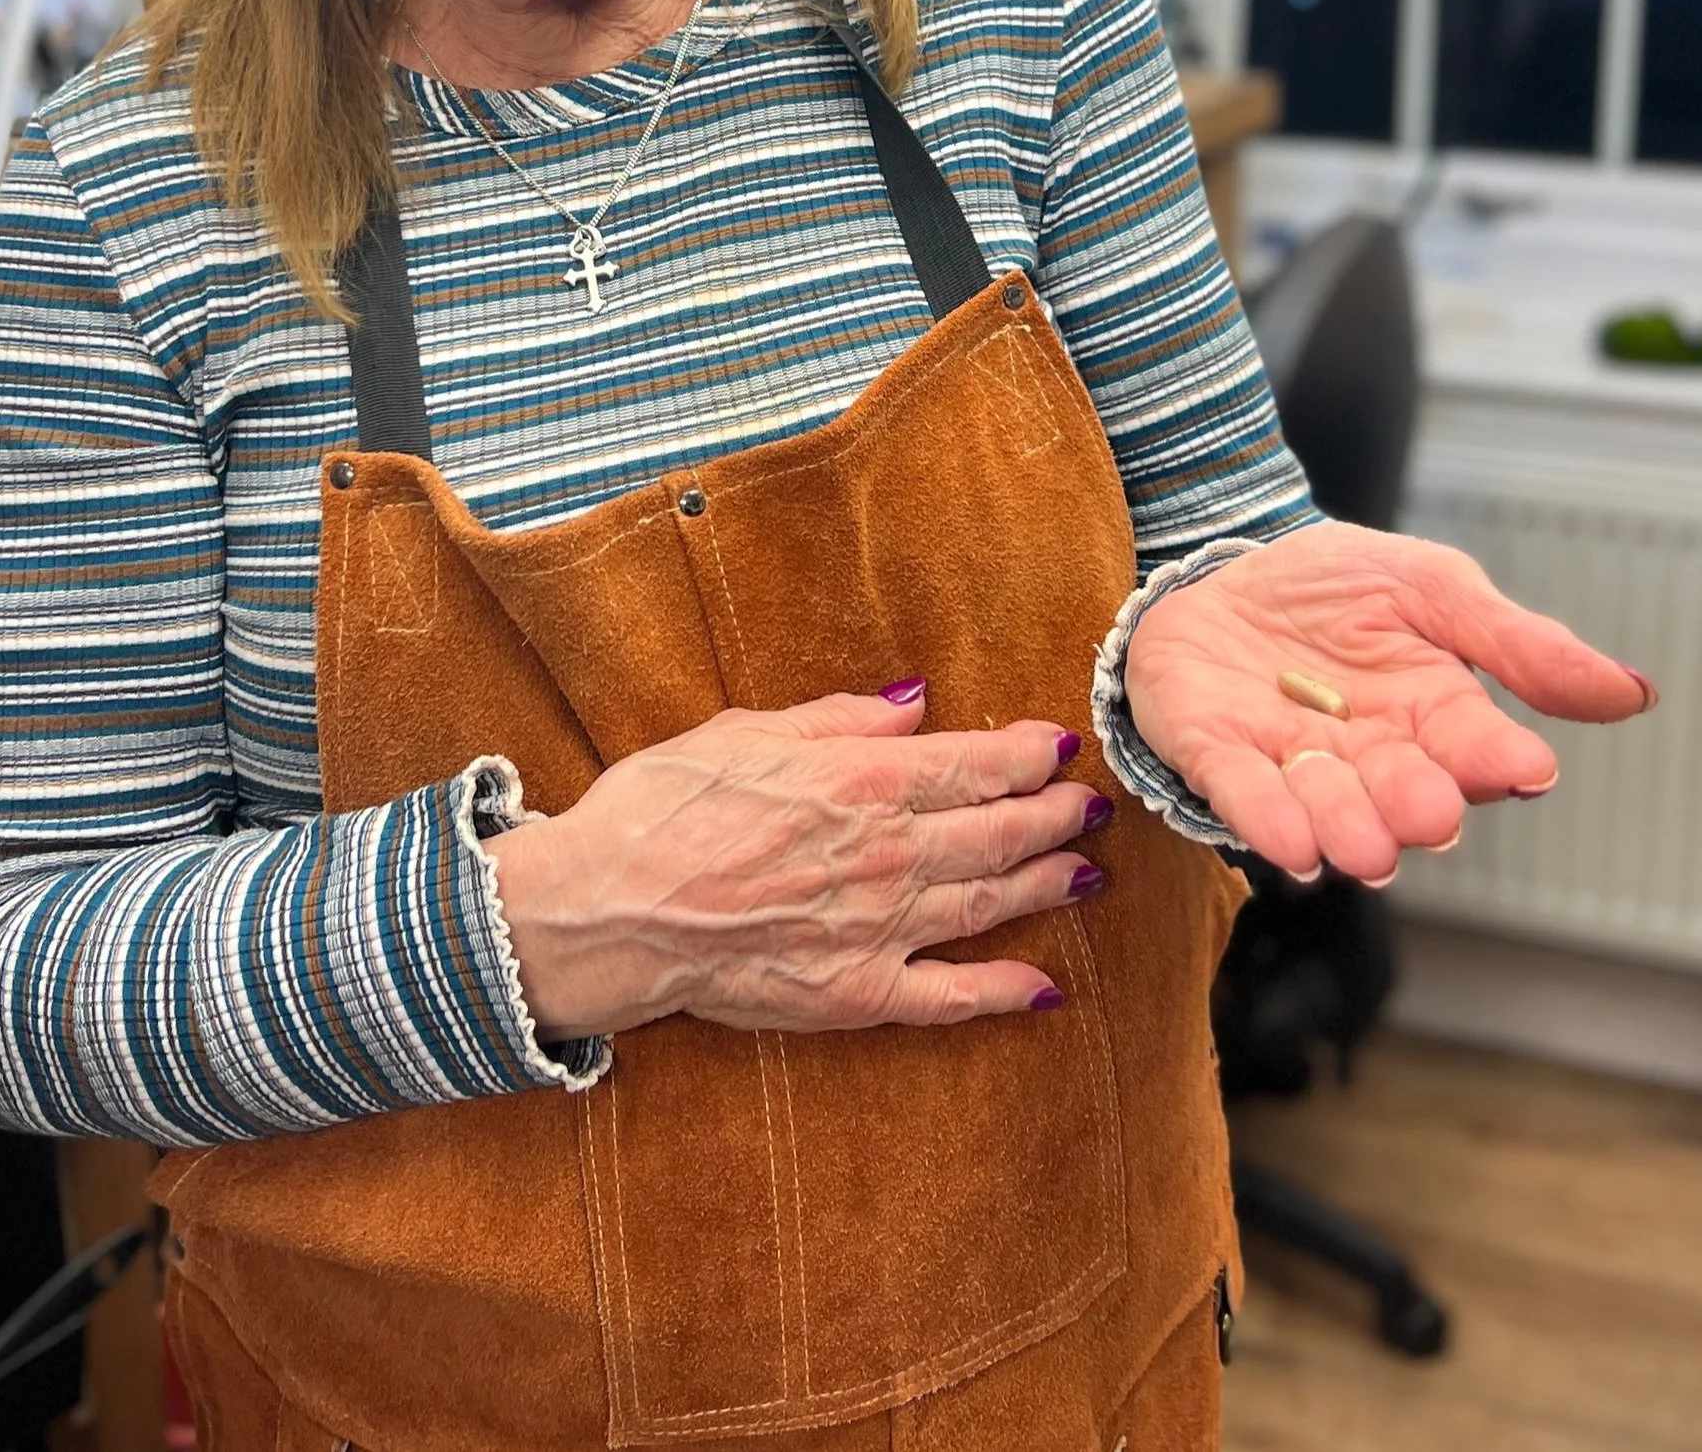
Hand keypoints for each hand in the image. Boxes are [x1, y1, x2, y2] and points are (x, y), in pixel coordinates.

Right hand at [490, 688, 1105, 1041]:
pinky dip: (1003, 994)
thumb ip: (840, 719)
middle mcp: (889, 855)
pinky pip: (949, 998)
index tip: (1061, 745)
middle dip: (1055, 815)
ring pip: (989, 905)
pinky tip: (1044, 990)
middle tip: (1093, 806)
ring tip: (1087, 873)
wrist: (608, 911)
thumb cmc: (661, 809)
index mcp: (863, 781)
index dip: (1029, 754)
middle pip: (998, 831)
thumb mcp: (747, 732)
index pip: (975, 764)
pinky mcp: (856, 994)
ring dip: (1046, 886)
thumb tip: (913, 703)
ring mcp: (879, 930)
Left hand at [1124, 519, 1653, 883]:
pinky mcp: (1217, 754)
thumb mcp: (1434, 588)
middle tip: (1430, 811)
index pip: (1479, 750)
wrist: (1226, 558)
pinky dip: (1266, 820)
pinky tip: (1290, 844)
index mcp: (1435, 717)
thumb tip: (1634, 692)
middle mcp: (1371, 757)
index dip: (1499, 760)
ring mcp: (1293, 763)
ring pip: (1329, 812)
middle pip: (1405, 797)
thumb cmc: (1340, 584)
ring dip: (1347, 829)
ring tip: (1360, 844)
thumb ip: (1521, 644)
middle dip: (1417, 807)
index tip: (1522, 766)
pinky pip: (1242, 795)